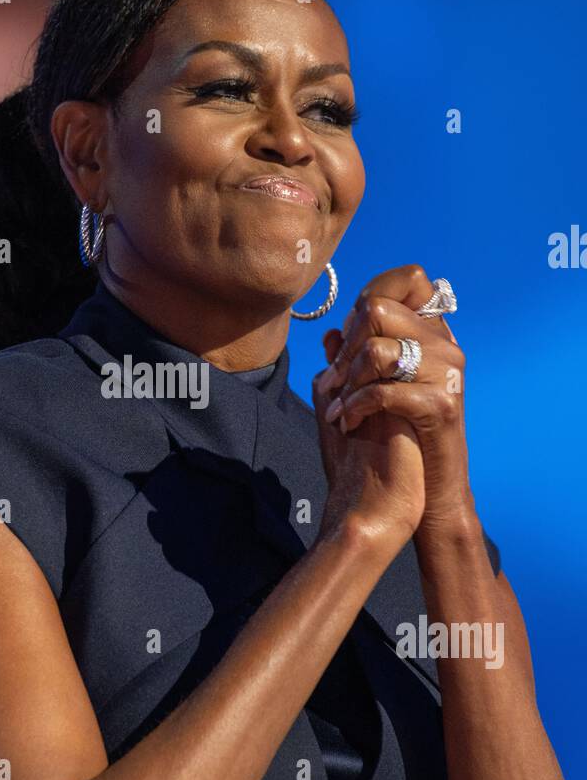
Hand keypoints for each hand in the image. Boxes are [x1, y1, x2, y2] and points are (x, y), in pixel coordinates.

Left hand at [314, 264, 474, 527]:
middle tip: (338, 379)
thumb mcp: (367, 396)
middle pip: (380, 308)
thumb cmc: (389, 447)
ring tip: (341, 405)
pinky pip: (385, 389)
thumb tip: (331, 333)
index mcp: (432, 337)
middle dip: (347, 344)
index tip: (348, 341)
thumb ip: (353, 361)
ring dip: (348, 378)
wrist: (413, 499)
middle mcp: (445, 347)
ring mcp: (447, 375)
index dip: (368, 298)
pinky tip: (348, 422)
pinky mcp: (441, 407)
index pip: (407, 280)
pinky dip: (356, 405)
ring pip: (379, 348)